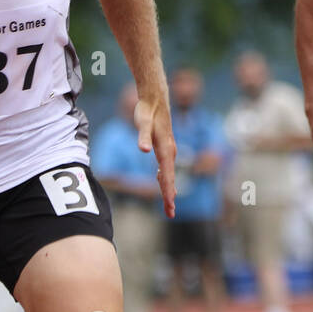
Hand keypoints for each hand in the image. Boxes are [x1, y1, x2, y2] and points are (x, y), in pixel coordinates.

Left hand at [134, 94, 176, 217]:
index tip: (170, 206)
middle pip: (170, 178)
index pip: (168, 175)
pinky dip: (165, 177)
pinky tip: (161, 181)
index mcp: (165, 149)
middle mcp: (170, 151)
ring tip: (169, 205)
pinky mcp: (165, 146)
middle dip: (170, 196)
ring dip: (169, 189)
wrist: (155, 98)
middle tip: (170, 213)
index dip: (168, 192)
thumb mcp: (142, 122)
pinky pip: (167, 166)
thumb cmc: (147, 110)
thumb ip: (142, 136)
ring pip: (170, 173)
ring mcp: (169, 149)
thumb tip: (144, 150)